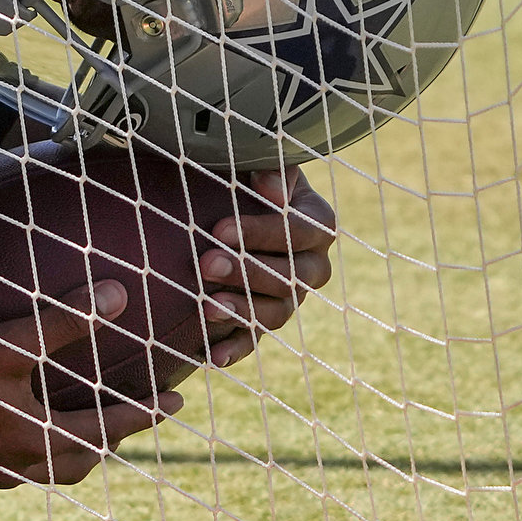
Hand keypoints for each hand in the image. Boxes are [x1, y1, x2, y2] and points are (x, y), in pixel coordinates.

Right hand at [0, 283, 177, 489]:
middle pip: (75, 462)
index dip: (144, 412)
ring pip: (29, 473)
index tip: (174, 401)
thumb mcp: (9, 336)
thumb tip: (118, 295)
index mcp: (36, 438)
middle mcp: (10, 468)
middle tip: (121, 421)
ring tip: (59, 433)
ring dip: (51, 454)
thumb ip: (65, 320)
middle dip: (103, 441)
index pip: (108, 428)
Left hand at [201, 166, 339, 366]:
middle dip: (248, 272)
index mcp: (315, 223)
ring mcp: (289, 297)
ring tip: (206, 307)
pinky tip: (211, 357)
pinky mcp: (261, 320)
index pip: (302, 231)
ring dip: (242, 310)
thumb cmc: (238, 178)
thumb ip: (271, 168)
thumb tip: (272, 189)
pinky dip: (236, 349)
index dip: (263, 232)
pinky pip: (255, 339)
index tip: (218, 229)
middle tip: (205, 264)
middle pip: (293, 277)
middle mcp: (310, 265)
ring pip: (277, 311)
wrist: (217, 208)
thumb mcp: (254, 163)